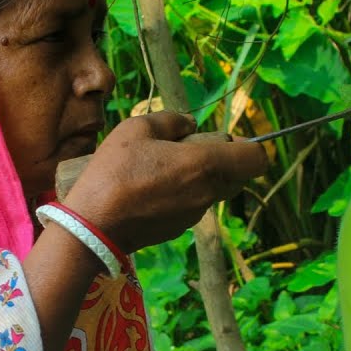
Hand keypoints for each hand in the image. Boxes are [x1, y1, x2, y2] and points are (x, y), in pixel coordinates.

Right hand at [62, 111, 266, 252]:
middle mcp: (208, 192)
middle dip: (223, 161)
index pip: (257, 159)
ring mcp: (195, 214)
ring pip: (213, 191)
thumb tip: (190, 125)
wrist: (93, 225)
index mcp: (205, 164)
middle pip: (237, 176)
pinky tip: (150, 190)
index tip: (225, 140)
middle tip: (187, 151)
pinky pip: (192, 205)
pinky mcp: (179, 229)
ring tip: (161, 169)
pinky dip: (181, 195)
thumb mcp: (137, 128)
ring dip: (199, 178)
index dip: (250, 146)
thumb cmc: (115, 171)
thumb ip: (172, 120)